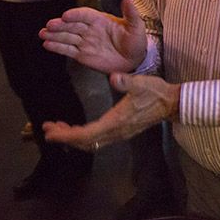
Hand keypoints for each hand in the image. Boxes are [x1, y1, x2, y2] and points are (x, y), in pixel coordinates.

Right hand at [39, 0, 146, 72]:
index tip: (66, 15)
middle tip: (50, 25)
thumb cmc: (135, 41)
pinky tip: (47, 44)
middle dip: (60, 25)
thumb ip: (131, 14)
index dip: (75, 15)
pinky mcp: (82, 55)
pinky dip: (57, 47)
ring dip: (54, 34)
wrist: (134, 59)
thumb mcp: (136, 26)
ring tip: (43, 33)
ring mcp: (85, 42)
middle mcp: (90, 29)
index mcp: (101, 20)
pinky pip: (68, 50)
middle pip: (72, 25)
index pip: (85, 14)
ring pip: (67, 36)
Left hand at [43, 73, 179, 151]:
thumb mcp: (141, 83)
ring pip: (91, 142)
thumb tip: (114, 77)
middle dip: (65, 137)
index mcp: (116, 121)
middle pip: (85, 142)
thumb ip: (127, 81)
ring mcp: (119, 133)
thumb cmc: (155, 92)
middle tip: (47, 128)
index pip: (86, 135)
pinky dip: (83, 136)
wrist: (171, 103)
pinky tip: (77, 128)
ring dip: (73, 137)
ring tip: (58, 128)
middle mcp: (115, 132)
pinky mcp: (121, 131)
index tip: (50, 132)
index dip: (67, 136)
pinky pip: (97, 139)